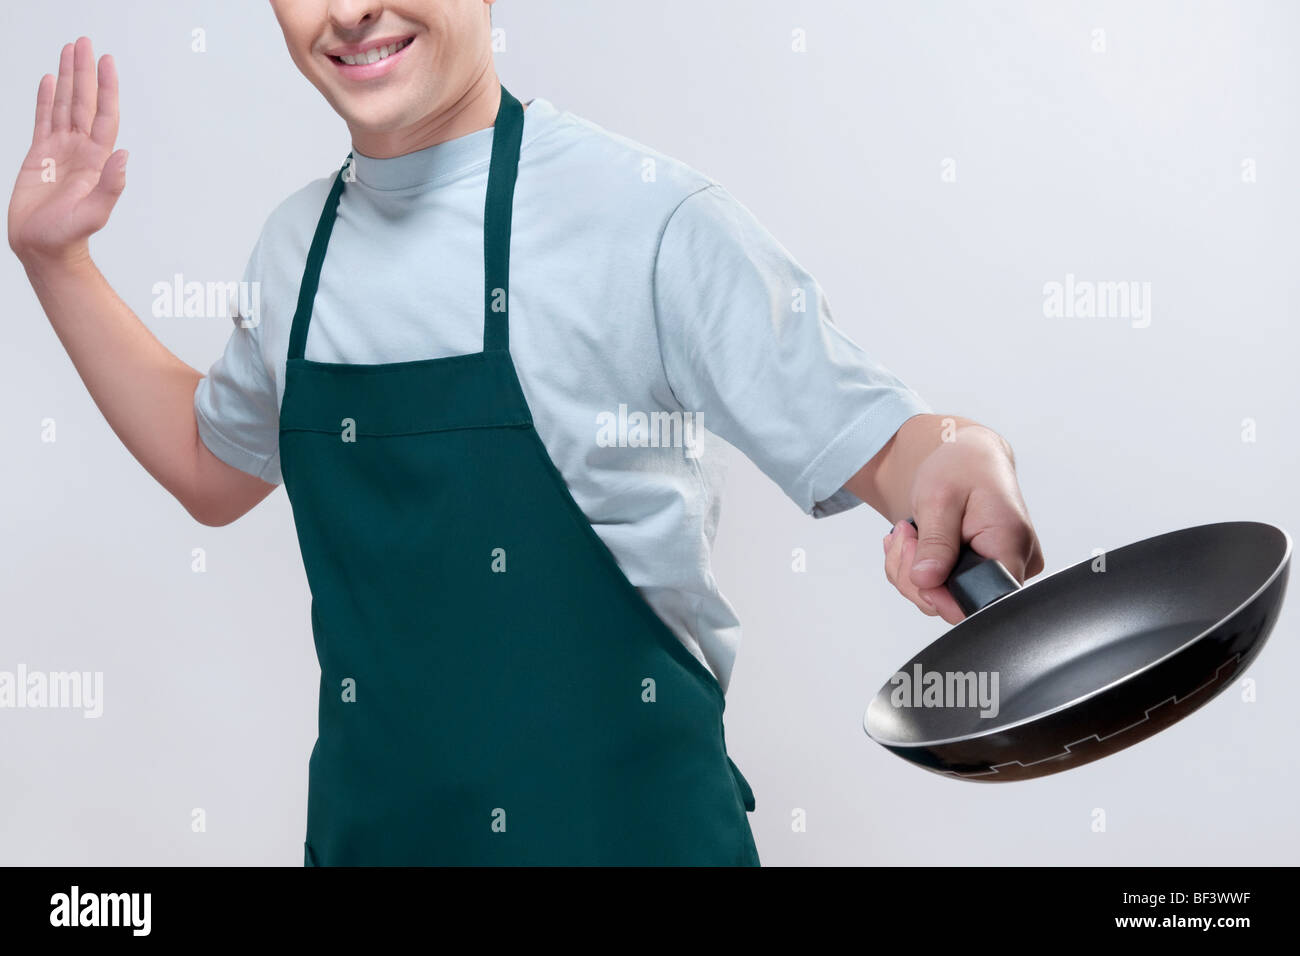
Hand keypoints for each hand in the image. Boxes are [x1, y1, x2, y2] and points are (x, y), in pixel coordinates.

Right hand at [8, 37, 125, 267]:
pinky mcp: (40, 154)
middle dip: (85, 72)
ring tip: (69, 50)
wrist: (43, 247)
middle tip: (85, 42)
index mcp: (96, 159)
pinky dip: (46, 98)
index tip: (106, 61)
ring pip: (65, 105)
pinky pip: (43, 119)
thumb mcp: (94, 212)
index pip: (104, 115)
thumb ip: (110, 186)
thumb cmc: (69, 235)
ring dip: (68, 78)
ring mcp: (61, 150)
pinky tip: (50, 80)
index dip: (106, 88)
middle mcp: (81, 150)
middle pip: (84, 102)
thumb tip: (123, 155)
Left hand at [882, 423, 1042, 624]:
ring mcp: (998, 570)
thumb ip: (935, 543)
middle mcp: (1014, 562)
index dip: (943, 597)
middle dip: (916, 577)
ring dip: (911, 570)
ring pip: (944, 599)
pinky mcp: (981, 573)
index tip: (918, 569)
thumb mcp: (938, 499)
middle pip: (958, 604)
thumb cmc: (960, 467)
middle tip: (906, 537)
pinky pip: (942, 589)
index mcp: (1010, 542)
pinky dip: (917, 570)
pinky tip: (914, 543)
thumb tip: (927, 581)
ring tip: (908, 533)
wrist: (966, 458)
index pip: (984, 600)